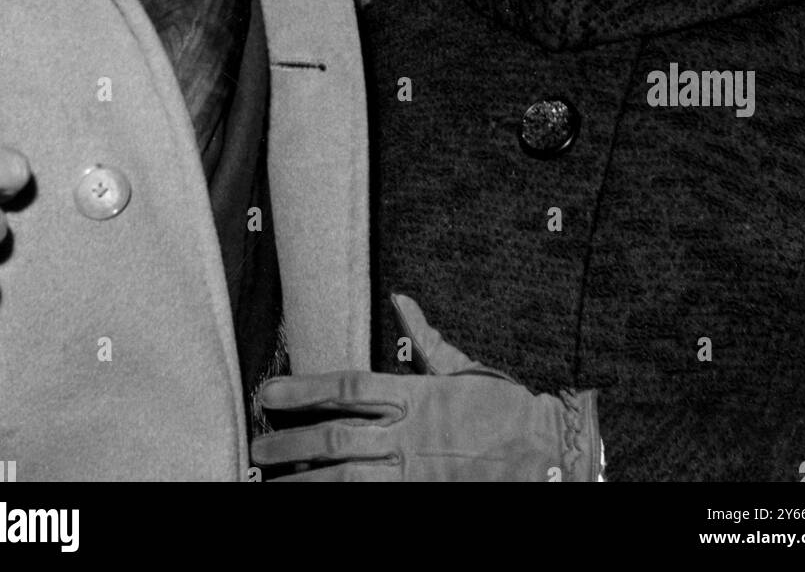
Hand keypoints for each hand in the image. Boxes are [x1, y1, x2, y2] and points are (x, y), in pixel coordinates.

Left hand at [252, 293, 600, 481]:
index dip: (304, 390)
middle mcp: (409, 436)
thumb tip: (400, 301)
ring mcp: (414, 473)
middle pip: (337, 440)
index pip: (348, 389)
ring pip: (347, 479)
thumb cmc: (504, 408)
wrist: (546, 454)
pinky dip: (342, 501)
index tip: (269, 392)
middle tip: (258, 447)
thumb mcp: (464, 369)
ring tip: (274, 481)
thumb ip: (426, 340)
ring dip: (307, 481)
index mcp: (416, 396)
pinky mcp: (422, 497)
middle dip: (292, 444)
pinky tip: (318, 501)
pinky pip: (373, 502)